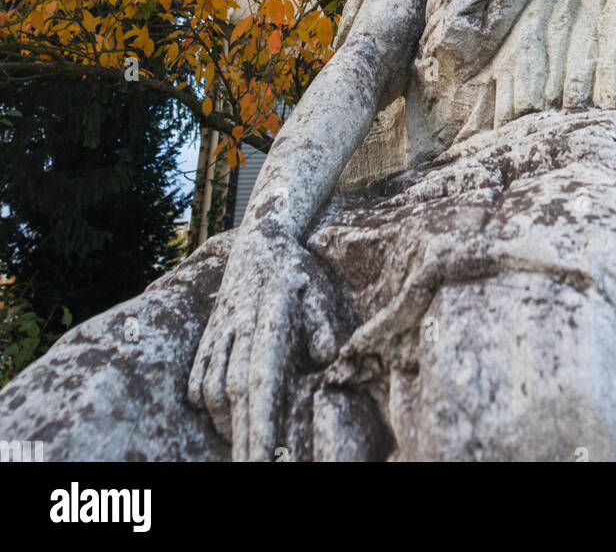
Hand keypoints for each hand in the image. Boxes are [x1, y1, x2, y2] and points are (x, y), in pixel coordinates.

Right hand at [188, 229, 338, 461]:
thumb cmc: (295, 269)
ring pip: (212, 388)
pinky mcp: (208, 333)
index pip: (260, 380)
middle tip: (252, 471)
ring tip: (245, 446)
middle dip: (243, 439)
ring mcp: (219, 330)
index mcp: (270, 318)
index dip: (259, 422)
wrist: (259, 238)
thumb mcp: (316, 288)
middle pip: (234, 394)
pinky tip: (222, 417)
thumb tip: (325, 356)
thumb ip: (319, 322)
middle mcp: (239, 326)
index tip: (263, 459)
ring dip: (224, 423)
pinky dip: (205, 403)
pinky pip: (196, 377)